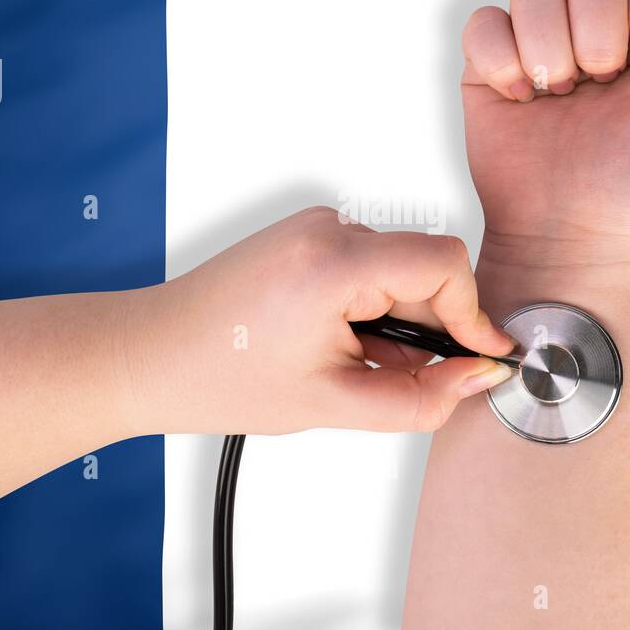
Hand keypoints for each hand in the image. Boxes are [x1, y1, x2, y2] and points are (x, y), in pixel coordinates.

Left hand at [121, 206, 514, 435]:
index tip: (480, 356)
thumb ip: (419, 397)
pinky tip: (343, 346)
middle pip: (422, 267)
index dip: (473, 313)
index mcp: (332, 261)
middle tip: (411, 380)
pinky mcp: (303, 236)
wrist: (149, 356)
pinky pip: (367, 265)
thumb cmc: (219, 376)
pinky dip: (371, 308)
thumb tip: (476, 377)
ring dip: (398, 321)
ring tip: (358, 368)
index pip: (444, 262)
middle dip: (431, 326)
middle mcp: (325, 227)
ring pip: (397, 269)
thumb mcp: (332, 403)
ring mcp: (312, 226)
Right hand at [460, 0, 629, 273]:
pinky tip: (524, 101)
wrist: (578, 230)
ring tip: (565, 100)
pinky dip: (505, 64)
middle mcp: (598, 19)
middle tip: (607, 88)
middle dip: (603, 33)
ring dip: (554, 52)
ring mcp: (542, 36)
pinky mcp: (491, 61)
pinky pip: (485, 22)